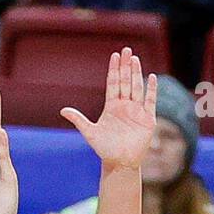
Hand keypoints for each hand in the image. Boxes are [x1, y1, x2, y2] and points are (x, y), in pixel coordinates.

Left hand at [60, 48, 156, 171]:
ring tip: (135, 59)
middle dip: (126, 66)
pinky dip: (151, 90)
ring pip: (137, 88)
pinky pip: (150, 101)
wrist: (120, 163)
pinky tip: (151, 78)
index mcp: (112, 107)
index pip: (113, 83)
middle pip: (125, 81)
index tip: (114, 56)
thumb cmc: (105, 149)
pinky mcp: (148, 119)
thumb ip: (78, 120)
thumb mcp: (90, 133)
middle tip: (126, 50)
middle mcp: (125, 106)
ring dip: (136, 74)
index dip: (114, 70)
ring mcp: (137, 111)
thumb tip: (62, 111)